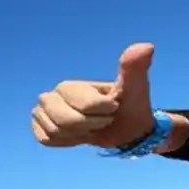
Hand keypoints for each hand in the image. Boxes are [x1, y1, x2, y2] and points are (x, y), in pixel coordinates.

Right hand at [32, 43, 158, 148]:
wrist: (127, 130)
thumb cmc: (131, 106)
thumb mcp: (136, 87)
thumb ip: (135, 67)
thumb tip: (147, 46)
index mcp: (70, 86)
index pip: (84, 106)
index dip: (104, 112)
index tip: (113, 108)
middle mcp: (51, 96)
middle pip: (65, 121)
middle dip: (91, 125)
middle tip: (103, 121)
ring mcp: (43, 113)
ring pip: (56, 132)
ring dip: (80, 135)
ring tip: (91, 127)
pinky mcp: (42, 129)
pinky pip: (49, 139)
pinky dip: (68, 142)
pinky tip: (80, 135)